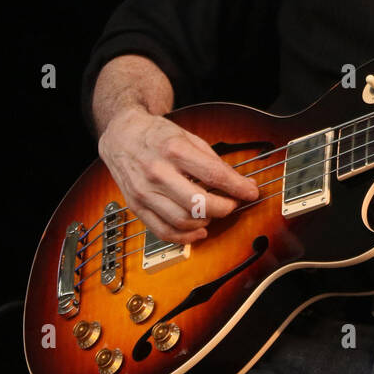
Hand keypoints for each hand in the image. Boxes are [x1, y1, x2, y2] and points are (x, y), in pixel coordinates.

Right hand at [97, 106, 259, 243]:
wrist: (122, 135)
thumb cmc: (158, 135)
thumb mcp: (189, 138)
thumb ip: (213, 161)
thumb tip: (240, 183)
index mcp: (174, 149)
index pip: (214, 175)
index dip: (238, 187)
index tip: (251, 192)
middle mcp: (157, 172)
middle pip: (198, 203)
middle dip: (224, 208)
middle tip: (232, 204)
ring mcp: (144, 191)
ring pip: (182, 221)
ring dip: (206, 222)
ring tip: (214, 213)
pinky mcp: (136, 206)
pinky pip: (162, 231)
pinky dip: (185, 238)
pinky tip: (198, 231)